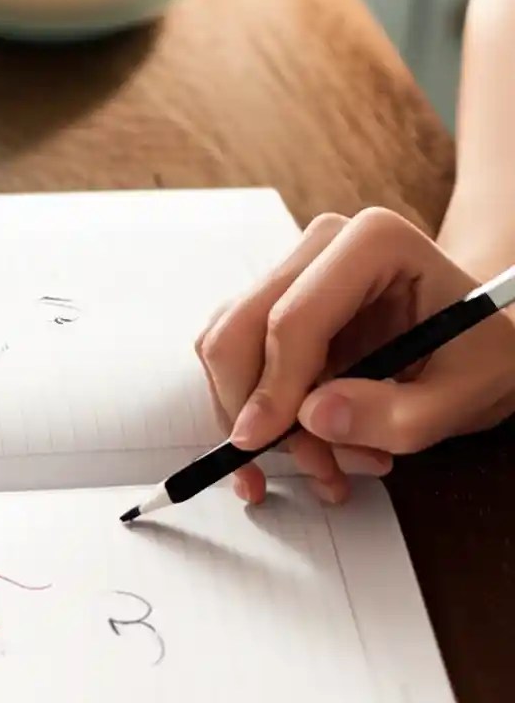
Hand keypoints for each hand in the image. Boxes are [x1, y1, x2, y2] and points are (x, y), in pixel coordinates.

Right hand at [194, 207, 514, 503]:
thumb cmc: (482, 354)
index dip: (272, 387)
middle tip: (296, 464)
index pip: (293, 318)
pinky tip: (306, 448)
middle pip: (238, 328)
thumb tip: (314, 418)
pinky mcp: (271, 305)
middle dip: (253, 408)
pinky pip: (234, 362)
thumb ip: (398, 415)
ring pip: (225, 348)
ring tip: (323, 465)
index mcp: (374, 241)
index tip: (262, 444)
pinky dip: (255, 413)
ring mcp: (290, 273)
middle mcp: (320, 245)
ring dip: (254, 417)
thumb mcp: (468, 394)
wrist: (482, 341)